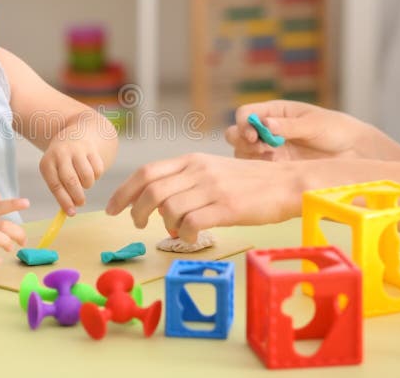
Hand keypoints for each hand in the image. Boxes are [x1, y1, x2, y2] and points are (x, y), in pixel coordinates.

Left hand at [40, 138, 104, 215]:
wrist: (77, 132)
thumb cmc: (64, 159)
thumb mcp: (56, 170)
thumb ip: (61, 189)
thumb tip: (70, 211)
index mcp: (47, 162)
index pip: (55, 185)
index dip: (64, 201)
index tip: (71, 213)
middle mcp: (60, 154)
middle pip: (71, 181)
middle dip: (77, 196)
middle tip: (81, 203)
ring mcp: (76, 149)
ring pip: (87, 176)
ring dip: (88, 184)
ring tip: (84, 181)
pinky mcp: (91, 148)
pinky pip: (98, 169)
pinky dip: (97, 175)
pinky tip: (91, 169)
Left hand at [106, 153, 300, 241]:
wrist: (288, 183)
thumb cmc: (250, 182)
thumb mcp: (213, 171)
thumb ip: (185, 182)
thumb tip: (159, 208)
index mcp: (191, 160)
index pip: (146, 173)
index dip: (123, 191)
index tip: (112, 209)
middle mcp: (198, 171)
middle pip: (151, 191)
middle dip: (135, 211)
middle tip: (137, 225)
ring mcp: (212, 189)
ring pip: (169, 209)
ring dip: (164, 225)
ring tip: (174, 231)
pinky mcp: (228, 208)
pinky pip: (191, 224)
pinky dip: (184, 235)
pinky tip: (191, 238)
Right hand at [225, 100, 366, 160]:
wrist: (357, 153)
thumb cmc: (337, 130)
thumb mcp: (314, 124)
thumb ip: (289, 126)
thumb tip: (265, 125)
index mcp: (275, 112)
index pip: (246, 113)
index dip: (244, 123)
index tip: (254, 134)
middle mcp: (267, 131)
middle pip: (237, 133)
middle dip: (242, 140)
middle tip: (259, 147)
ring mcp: (270, 151)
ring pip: (242, 153)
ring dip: (250, 156)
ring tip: (270, 158)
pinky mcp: (276, 169)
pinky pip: (257, 170)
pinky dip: (260, 170)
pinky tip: (275, 170)